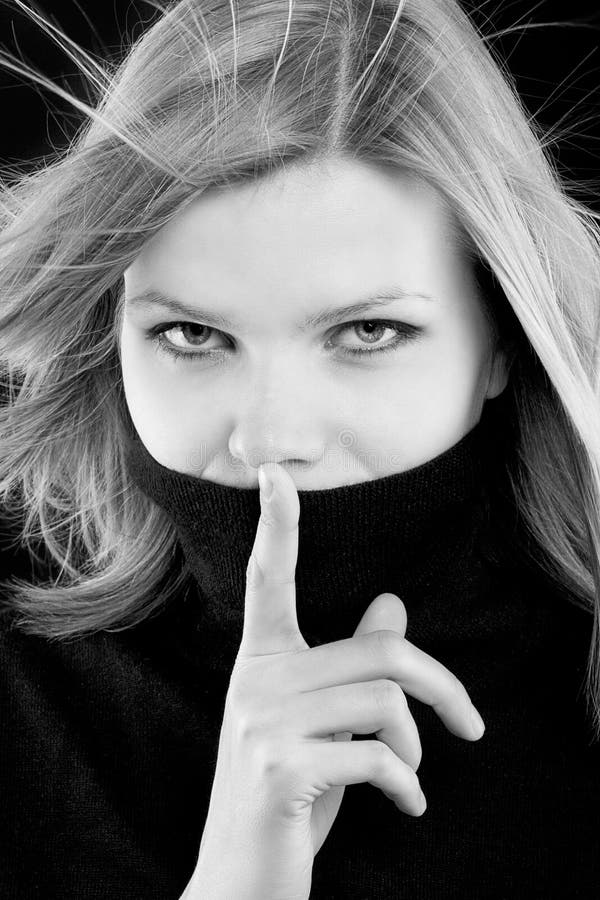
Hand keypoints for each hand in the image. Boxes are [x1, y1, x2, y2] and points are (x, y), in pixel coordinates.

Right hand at [190, 462, 484, 899]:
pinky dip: (407, 784)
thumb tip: (393, 605)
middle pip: (381, 650)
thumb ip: (352, 664)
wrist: (240, 877)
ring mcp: (263, 722)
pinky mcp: (280, 766)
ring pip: (385, 700)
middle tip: (471, 726)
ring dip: (414, 746)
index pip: (269, 579)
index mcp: (263, 660)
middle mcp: (256, 679)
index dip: (276, 525)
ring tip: (406, 777)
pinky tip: (408, 804)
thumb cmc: (288, 790)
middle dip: (442, 687)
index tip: (273, 473)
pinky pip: (378, 754)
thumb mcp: (320, 722)